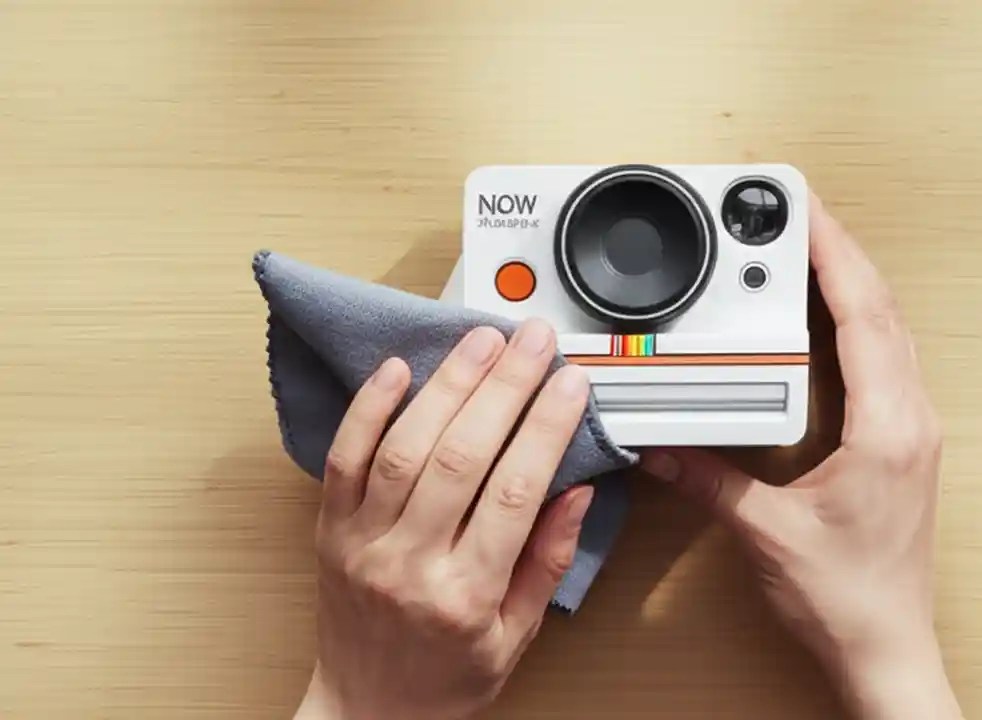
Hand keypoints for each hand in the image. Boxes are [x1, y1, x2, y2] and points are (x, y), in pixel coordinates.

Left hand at [293, 320, 594, 719]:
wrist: (365, 712)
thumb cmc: (445, 679)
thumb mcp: (516, 637)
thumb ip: (547, 561)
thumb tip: (575, 489)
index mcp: (465, 594)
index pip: (514, 492)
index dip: (546, 429)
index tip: (570, 384)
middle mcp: (409, 563)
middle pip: (461, 457)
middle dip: (504, 388)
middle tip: (533, 341)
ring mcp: (362, 542)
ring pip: (404, 448)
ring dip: (446, 386)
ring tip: (481, 341)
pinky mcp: (329, 529)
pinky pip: (342, 459)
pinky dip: (367, 409)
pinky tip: (396, 368)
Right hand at [641, 195, 961, 718]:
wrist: (887, 647)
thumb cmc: (848, 599)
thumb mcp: (766, 534)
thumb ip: (709, 481)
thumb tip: (663, 445)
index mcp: (888, 429)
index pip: (864, 316)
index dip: (833, 255)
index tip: (804, 211)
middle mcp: (910, 420)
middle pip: (882, 310)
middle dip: (840, 253)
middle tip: (798, 214)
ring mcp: (912, 431)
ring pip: (889, 332)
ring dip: (852, 284)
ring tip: (810, 250)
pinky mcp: (902, 444)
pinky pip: (886, 360)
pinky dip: (858, 322)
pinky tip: (831, 317)